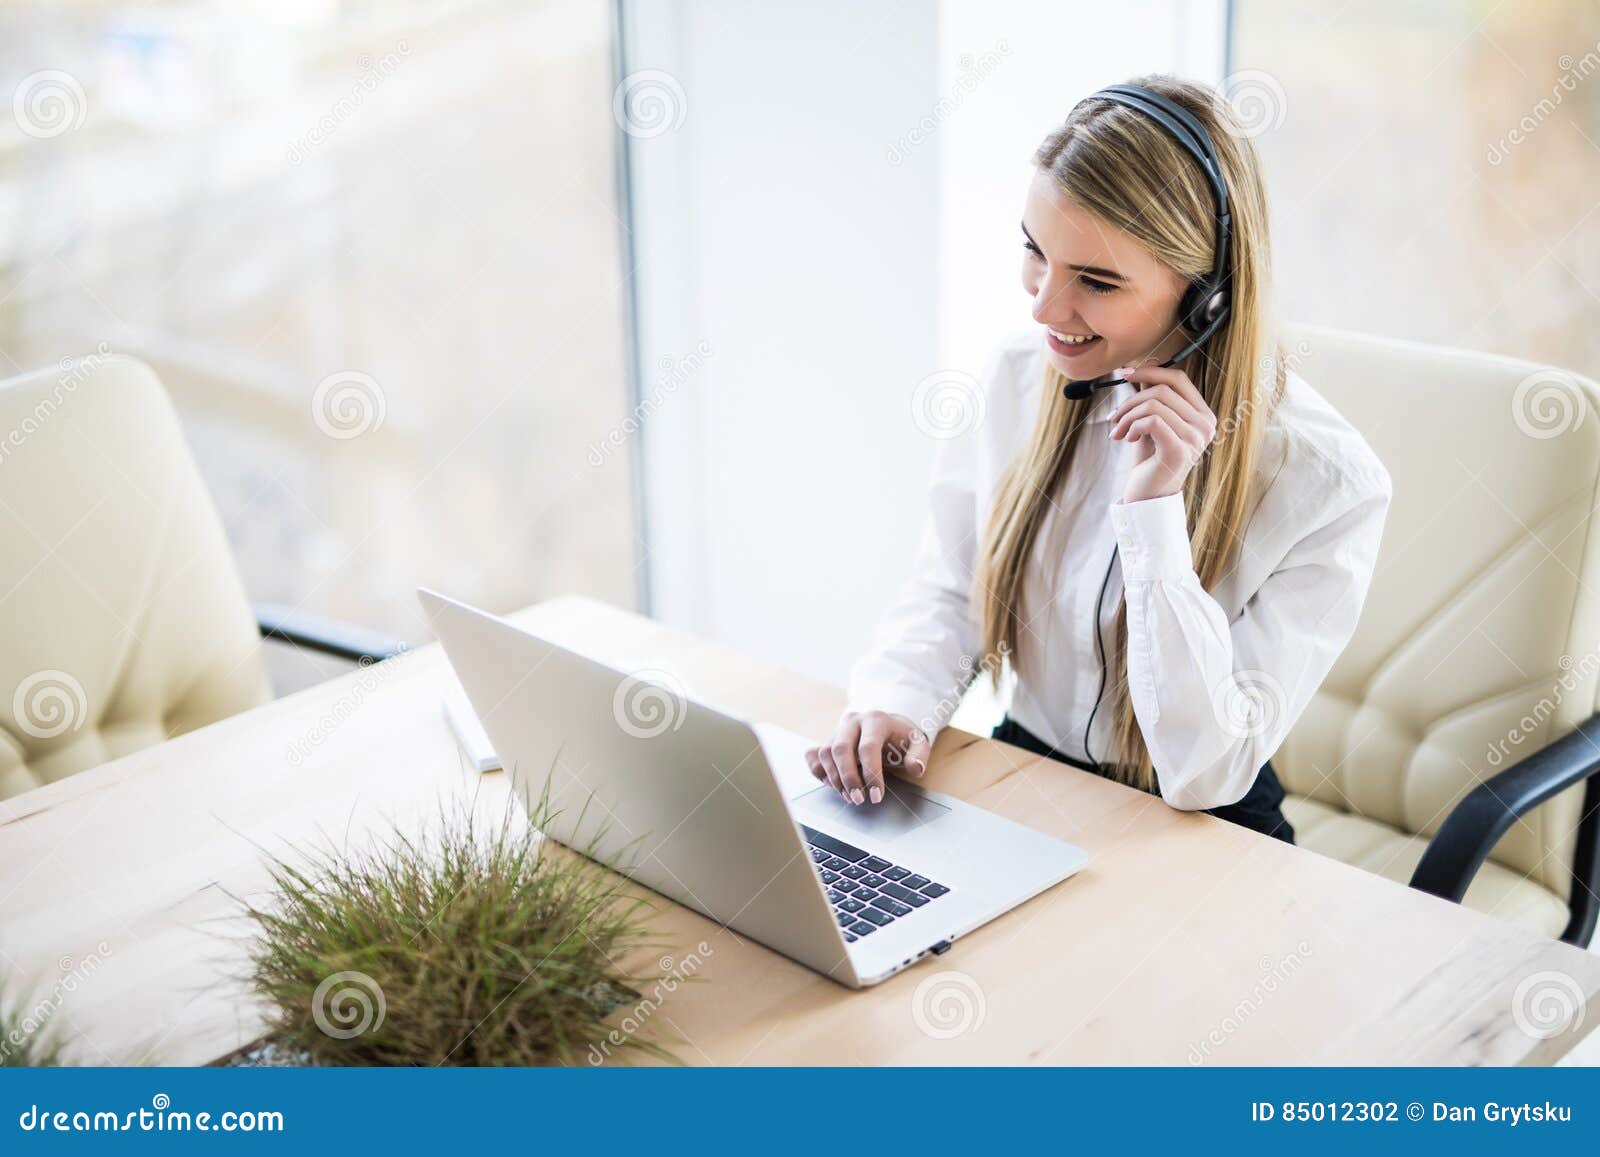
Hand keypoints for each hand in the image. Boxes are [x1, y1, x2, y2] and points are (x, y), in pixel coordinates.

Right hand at [804, 711, 930, 805]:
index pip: (868, 748)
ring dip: (834, 779)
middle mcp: (853, 721)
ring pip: (826, 753)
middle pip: (841, 749)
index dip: (871, 774)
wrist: (888, 726)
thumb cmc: (902, 738)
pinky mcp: (828, 740)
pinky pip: (814, 755)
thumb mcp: (917, 743)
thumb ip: (919, 755)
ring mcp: (838, 729)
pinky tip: (833, 785)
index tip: (876, 797)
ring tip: (849, 796)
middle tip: (858, 800)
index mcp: (876, 720)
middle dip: (848, 778)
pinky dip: (819, 772)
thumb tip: (915, 768)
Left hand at [1108, 363, 1216, 503]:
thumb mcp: (1150, 422)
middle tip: (1112, 417)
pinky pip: (1151, 421)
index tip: (1123, 374)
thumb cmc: (1149, 459)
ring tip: (1116, 431)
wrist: (1147, 495)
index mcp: (1202, 415)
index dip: (1150, 371)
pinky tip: (1126, 439)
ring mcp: (1195, 438)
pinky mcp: (1179, 450)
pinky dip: (1132, 427)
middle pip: (1163, 390)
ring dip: (1127, 416)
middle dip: (1130, 400)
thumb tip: (1143, 366)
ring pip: (1154, 404)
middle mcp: (1205, 425)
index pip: (1179, 379)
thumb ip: (1151, 397)